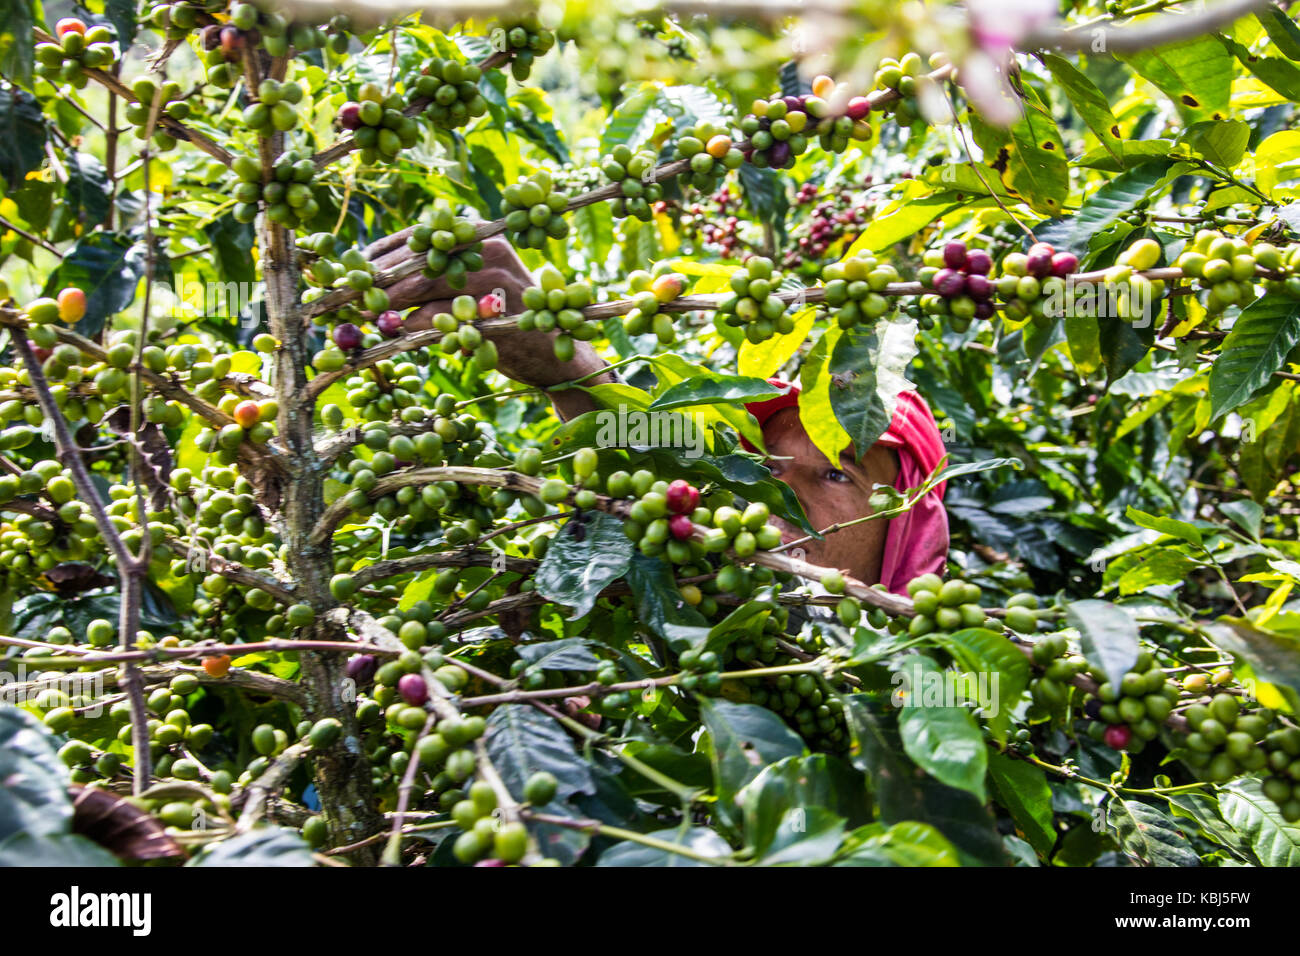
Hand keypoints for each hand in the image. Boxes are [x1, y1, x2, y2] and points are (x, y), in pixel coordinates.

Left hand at [364, 232, 612, 416]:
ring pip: (420, 286)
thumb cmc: (507, 317)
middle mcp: (485, 250)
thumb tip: (378, 277)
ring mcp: (490, 281)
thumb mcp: (477, 284)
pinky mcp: (488, 313)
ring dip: (386, 304)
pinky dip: (410, 326)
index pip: (420, 236)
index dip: (383, 252)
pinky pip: (435, 317)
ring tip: (366, 316)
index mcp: (480, 235)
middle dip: (377, 281)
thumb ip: (440, 274)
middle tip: (350, 297)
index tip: (355, 267)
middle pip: (415, 261)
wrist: (553, 352)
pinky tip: (398, 333)